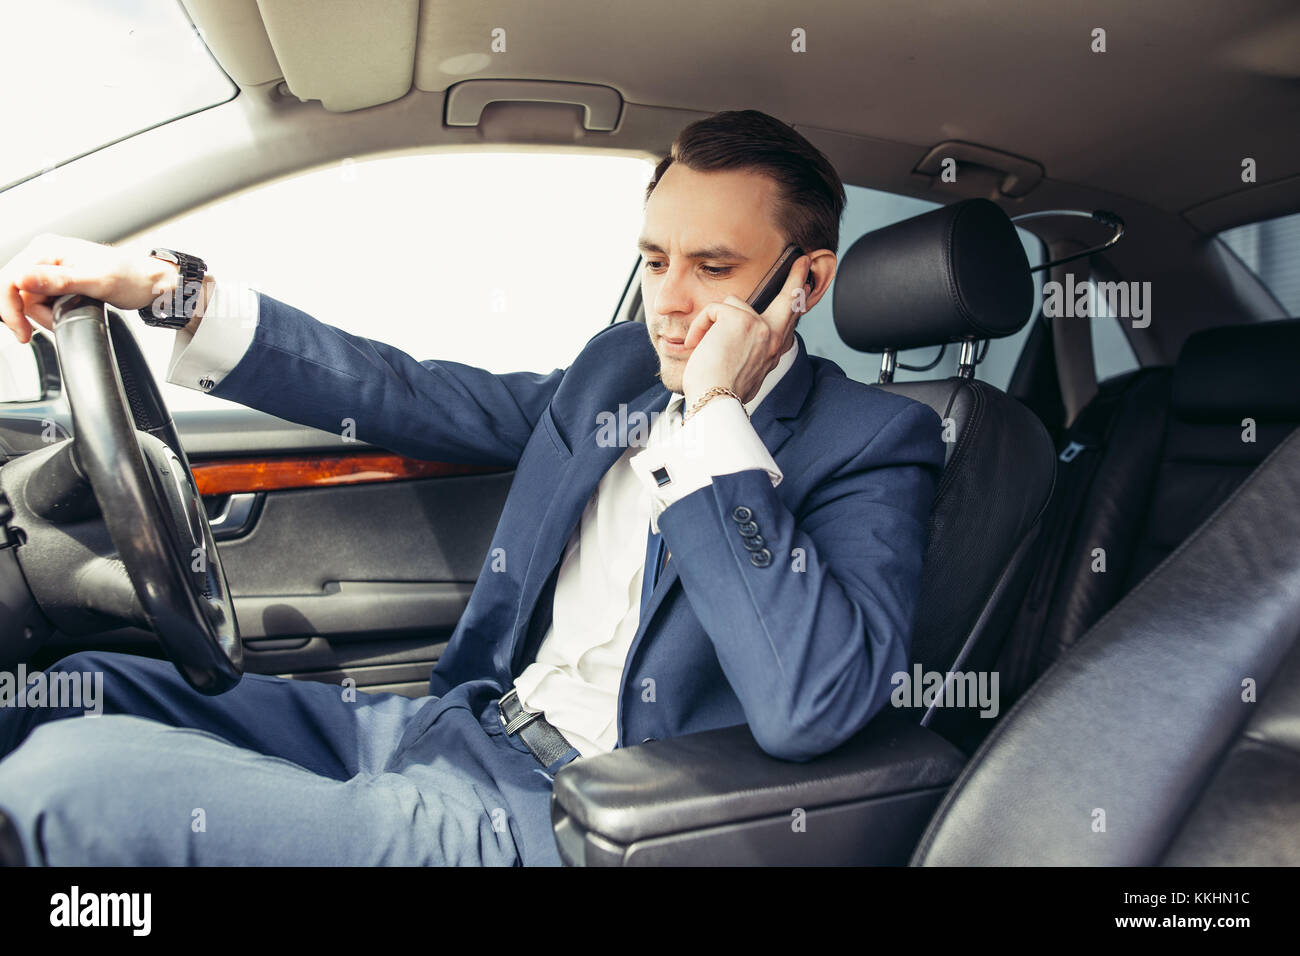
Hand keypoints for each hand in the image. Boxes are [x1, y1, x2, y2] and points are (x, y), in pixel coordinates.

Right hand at [0, 234, 179, 343]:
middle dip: (33, 314)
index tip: (22, 331)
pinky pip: (40, 301)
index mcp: (48, 249)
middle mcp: (45, 255)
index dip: (9, 308)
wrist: (149, 283)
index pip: (9, 279)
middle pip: (16, 292)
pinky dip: (51, 312)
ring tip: (72, 312)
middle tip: (58, 321)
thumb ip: (58, 282)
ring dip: (46, 314)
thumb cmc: (132, 278)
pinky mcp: (56, 279)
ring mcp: (50, 267)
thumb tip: (23, 279)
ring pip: (28, 300)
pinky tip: (69, 310)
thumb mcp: (96, 283)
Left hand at [680, 254, 810, 409]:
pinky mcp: (739, 319)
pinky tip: (696, 344)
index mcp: (772, 352)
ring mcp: (758, 327)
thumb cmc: (720, 393)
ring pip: (732, 303)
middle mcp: (772, 338)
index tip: (806, 284)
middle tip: (803, 260)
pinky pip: (712, 310)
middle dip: (797, 277)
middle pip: (788, 300)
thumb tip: (736, 341)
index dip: (797, 301)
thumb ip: (749, 353)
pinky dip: (699, 326)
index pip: (788, 322)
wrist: (715, 402)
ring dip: (711, 322)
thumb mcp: (742, 373)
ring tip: (702, 345)